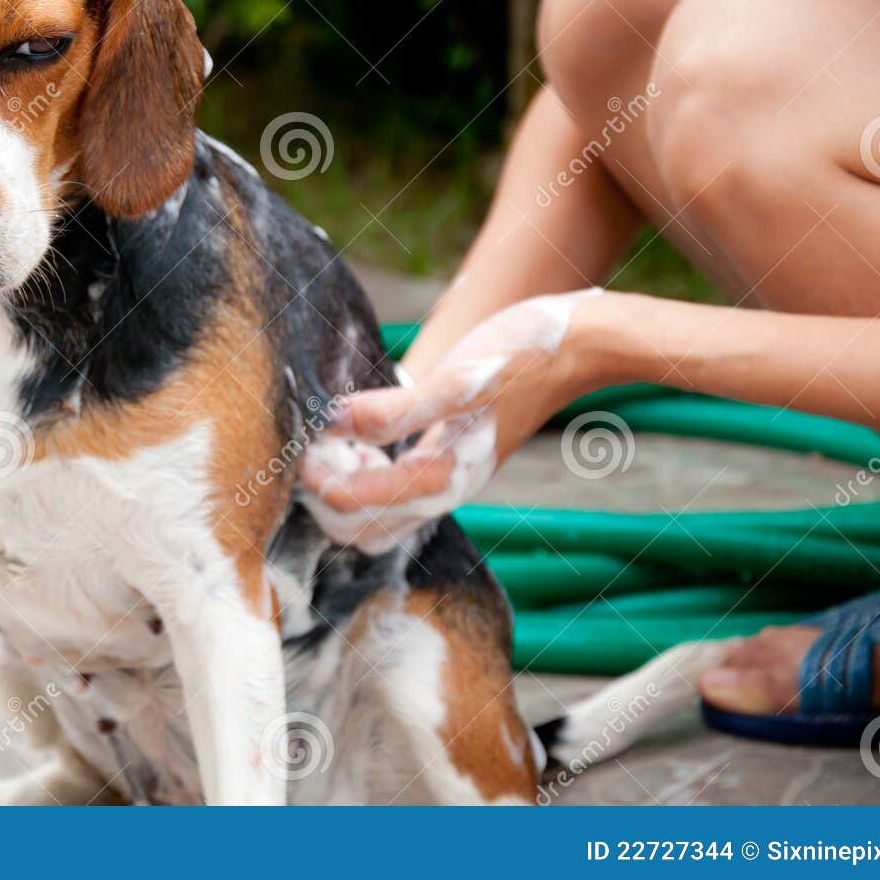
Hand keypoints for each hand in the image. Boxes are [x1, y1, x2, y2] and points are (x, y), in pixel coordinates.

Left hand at [299, 289, 602, 553]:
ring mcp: (445, 482)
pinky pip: (392, 495)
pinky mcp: (447, 465)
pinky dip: (364, 476)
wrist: (576, 348)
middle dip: (325, 496)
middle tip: (314, 443)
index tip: (302, 439)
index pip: (355, 508)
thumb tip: (333, 422)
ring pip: (375, 520)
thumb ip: (393, 410)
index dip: (318, 479)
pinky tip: (362, 434)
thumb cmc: (518, 356)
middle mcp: (442, 493)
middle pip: (359, 531)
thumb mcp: (455, 380)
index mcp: (442, 480)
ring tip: (336, 439)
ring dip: (343, 490)